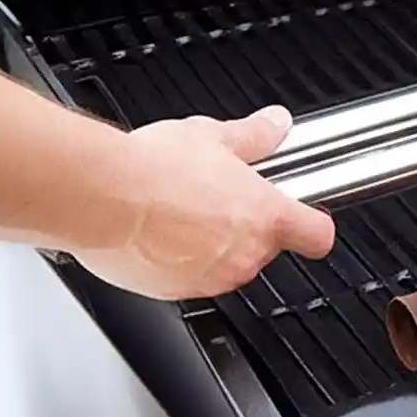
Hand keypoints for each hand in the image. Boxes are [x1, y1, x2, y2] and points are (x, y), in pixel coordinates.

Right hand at [72, 105, 335, 299]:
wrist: (99, 196)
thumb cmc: (154, 168)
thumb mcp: (214, 136)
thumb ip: (254, 135)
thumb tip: (275, 124)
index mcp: (266, 217)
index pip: (318, 235)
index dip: (313, 225)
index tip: (305, 217)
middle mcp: (246, 255)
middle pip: (266, 247)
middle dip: (247, 226)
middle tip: (219, 198)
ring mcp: (212, 278)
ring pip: (226, 264)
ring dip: (212, 245)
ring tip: (182, 210)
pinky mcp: (174, 293)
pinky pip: (189, 278)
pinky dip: (179, 262)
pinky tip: (158, 231)